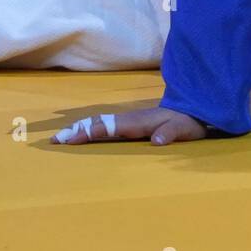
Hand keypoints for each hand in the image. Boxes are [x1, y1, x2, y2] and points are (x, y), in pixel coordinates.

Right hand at [52, 105, 208, 145]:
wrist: (196, 110)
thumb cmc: (188, 123)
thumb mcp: (183, 129)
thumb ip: (170, 133)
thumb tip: (156, 140)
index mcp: (137, 121)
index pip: (107, 127)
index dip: (88, 133)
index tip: (69, 140)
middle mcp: (129, 119)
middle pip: (97, 123)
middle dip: (76, 130)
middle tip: (54, 140)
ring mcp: (129, 120)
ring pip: (100, 123)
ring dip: (80, 129)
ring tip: (61, 137)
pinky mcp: (132, 124)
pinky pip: (107, 126)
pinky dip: (91, 129)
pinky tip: (84, 135)